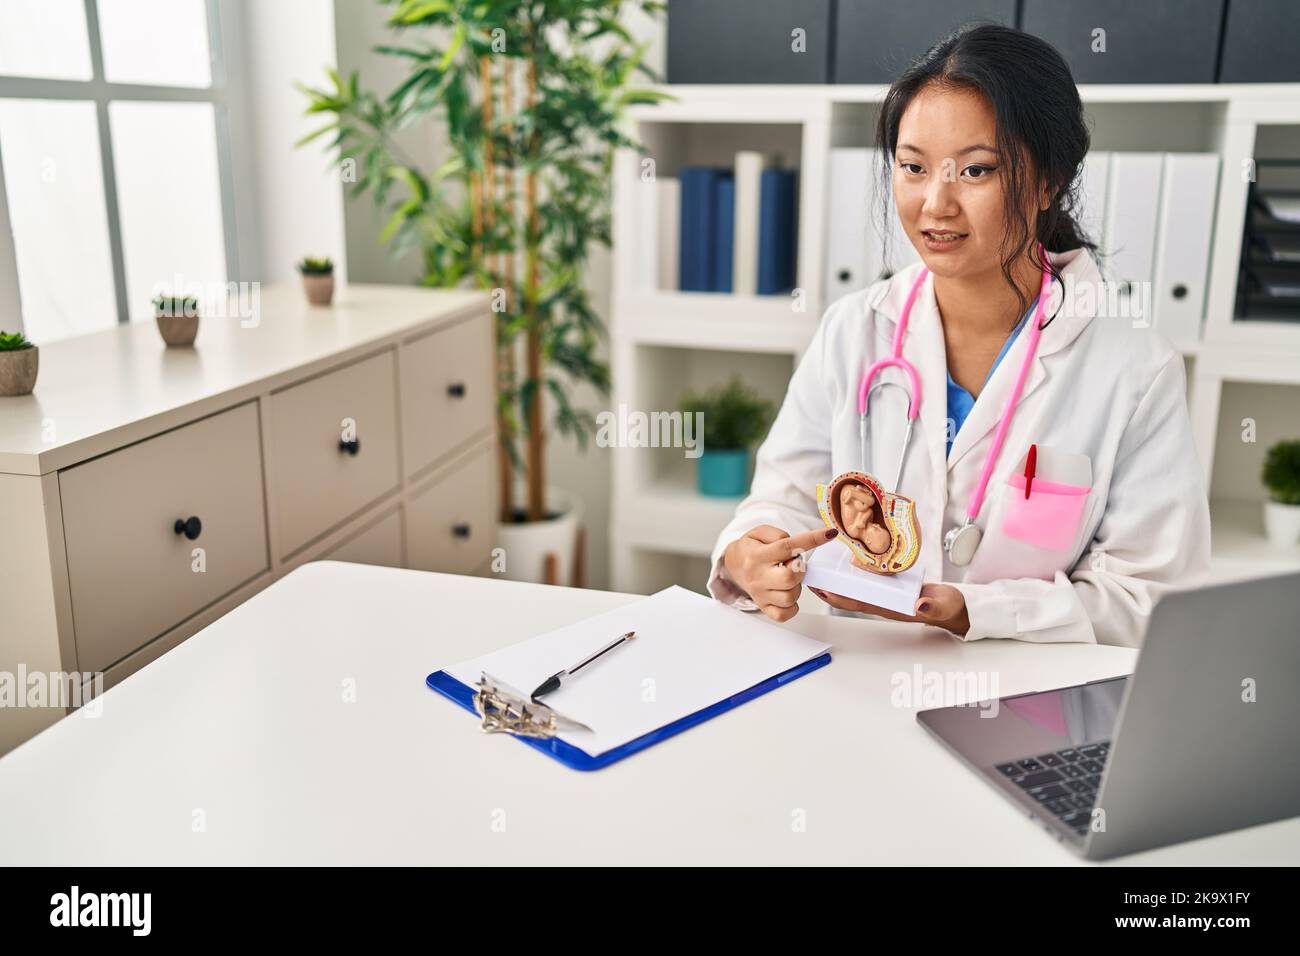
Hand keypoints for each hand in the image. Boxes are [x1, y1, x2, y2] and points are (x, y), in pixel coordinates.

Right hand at [722, 525, 840, 622]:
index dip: (812, 540)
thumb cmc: (750, 548)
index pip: (787, 547)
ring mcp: (761, 595)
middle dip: (799, 569)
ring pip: (790, 597)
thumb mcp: (759, 532)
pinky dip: (792, 606)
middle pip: (789, 577)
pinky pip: (784, 614)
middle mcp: (758, 577)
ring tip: (788, 576)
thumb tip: (797, 546)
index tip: (829, 534)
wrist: (732, 565)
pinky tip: (788, 591)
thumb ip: (778, 534)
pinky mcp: (764, 607)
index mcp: (757, 556)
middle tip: (793, 563)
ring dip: (796, 586)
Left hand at [807, 582, 969, 636]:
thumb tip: (920, 605)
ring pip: (855, 588)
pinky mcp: (890, 587)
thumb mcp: (942, 605)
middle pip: (849, 596)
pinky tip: (847, 561)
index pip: (857, 603)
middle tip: (810, 573)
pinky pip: (866, 581)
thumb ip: (932, 606)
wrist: (952, 606)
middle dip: (829, 587)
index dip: (837, 596)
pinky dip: (854, 573)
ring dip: (837, 580)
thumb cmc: (946, 606)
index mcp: (889, 607)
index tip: (820, 587)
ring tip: (821, 566)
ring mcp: (885, 595)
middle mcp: (882, 602)